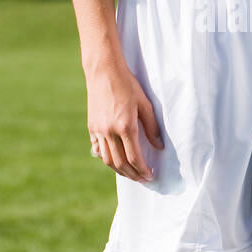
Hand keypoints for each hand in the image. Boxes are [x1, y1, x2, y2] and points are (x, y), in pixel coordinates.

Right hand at [86, 64, 163, 181]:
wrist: (104, 71)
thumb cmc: (127, 84)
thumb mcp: (145, 104)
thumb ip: (152, 127)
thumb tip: (159, 146)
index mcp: (125, 127)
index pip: (135, 158)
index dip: (143, 170)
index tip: (150, 176)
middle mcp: (109, 131)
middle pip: (121, 163)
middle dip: (133, 175)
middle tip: (142, 180)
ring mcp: (98, 130)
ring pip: (107, 160)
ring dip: (119, 171)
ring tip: (130, 174)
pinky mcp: (91, 127)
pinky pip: (98, 149)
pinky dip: (106, 159)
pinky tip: (114, 161)